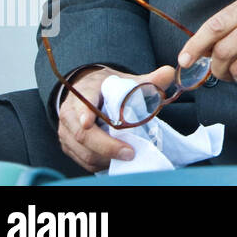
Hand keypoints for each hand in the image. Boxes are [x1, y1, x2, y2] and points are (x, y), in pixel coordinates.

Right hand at [57, 64, 175, 172]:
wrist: (88, 92)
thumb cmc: (108, 87)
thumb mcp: (126, 80)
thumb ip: (148, 80)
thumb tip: (170, 73)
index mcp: (84, 92)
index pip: (82, 103)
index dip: (85, 113)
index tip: (89, 122)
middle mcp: (70, 112)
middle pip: (83, 134)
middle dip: (106, 146)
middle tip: (130, 152)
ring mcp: (66, 131)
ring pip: (83, 151)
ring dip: (105, 157)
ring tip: (128, 157)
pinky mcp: (69, 146)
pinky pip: (83, 160)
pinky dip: (100, 163)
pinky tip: (117, 161)